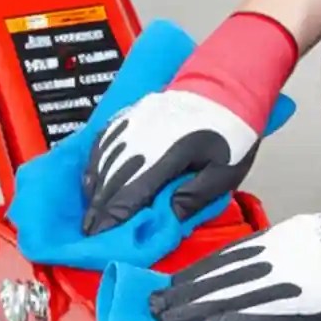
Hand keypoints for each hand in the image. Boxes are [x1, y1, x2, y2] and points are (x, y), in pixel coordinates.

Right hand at [80, 12, 298, 234]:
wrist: (229, 85)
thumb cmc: (232, 133)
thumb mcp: (226, 172)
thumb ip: (196, 196)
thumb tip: (166, 217)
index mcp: (170, 152)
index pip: (132, 191)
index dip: (113, 216)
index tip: (100, 236)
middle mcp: (146, 136)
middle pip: (113, 178)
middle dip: (99, 208)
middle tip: (88, 232)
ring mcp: (135, 123)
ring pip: (104, 160)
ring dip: (95, 189)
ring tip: (89, 213)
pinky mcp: (131, 115)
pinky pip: (104, 140)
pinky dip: (95, 162)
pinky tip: (91, 179)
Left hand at [149, 179, 320, 320]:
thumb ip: (291, 254)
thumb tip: (267, 270)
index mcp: (286, 237)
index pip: (230, 257)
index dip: (197, 274)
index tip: (171, 285)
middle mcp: (283, 255)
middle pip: (223, 274)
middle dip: (184, 292)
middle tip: (152, 307)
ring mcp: (296, 279)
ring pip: (234, 294)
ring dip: (196, 308)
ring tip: (166, 320)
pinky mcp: (312, 303)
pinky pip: (265, 314)